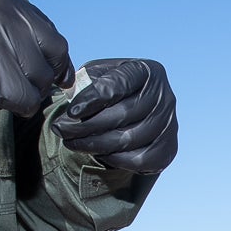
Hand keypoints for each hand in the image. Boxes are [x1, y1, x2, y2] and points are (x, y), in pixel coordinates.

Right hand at [0, 0, 72, 117]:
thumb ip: (4, 29)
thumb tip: (37, 57)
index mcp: (1, 1)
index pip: (48, 31)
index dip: (52, 56)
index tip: (52, 72)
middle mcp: (6, 16)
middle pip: (52, 55)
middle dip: (44, 76)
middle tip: (28, 89)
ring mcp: (1, 43)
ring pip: (40, 80)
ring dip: (26, 94)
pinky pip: (25, 99)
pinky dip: (16, 107)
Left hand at [51, 58, 176, 174]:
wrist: (135, 112)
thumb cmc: (111, 91)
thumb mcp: (98, 77)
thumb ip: (86, 81)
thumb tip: (72, 96)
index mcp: (147, 71)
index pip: (120, 84)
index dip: (93, 98)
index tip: (71, 111)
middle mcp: (164, 96)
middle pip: (124, 113)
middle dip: (87, 125)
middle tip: (61, 130)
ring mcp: (169, 124)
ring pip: (129, 138)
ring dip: (95, 144)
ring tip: (71, 142)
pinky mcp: (168, 148)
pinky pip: (139, 159)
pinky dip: (114, 158)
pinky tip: (96, 152)